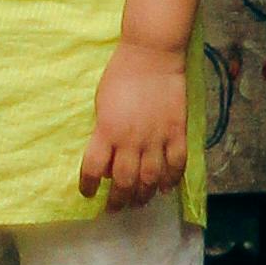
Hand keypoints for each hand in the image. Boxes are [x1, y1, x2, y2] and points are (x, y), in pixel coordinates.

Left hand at [81, 38, 190, 204]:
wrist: (151, 55)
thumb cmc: (120, 75)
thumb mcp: (102, 103)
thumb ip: (104, 132)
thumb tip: (107, 157)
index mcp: (106, 131)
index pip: (93, 168)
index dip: (89, 186)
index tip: (88, 194)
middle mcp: (130, 140)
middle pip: (124, 181)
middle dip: (118, 200)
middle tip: (115, 209)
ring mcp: (156, 138)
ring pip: (150, 179)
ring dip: (144, 195)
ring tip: (139, 203)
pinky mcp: (177, 132)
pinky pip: (176, 164)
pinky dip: (172, 180)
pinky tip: (166, 188)